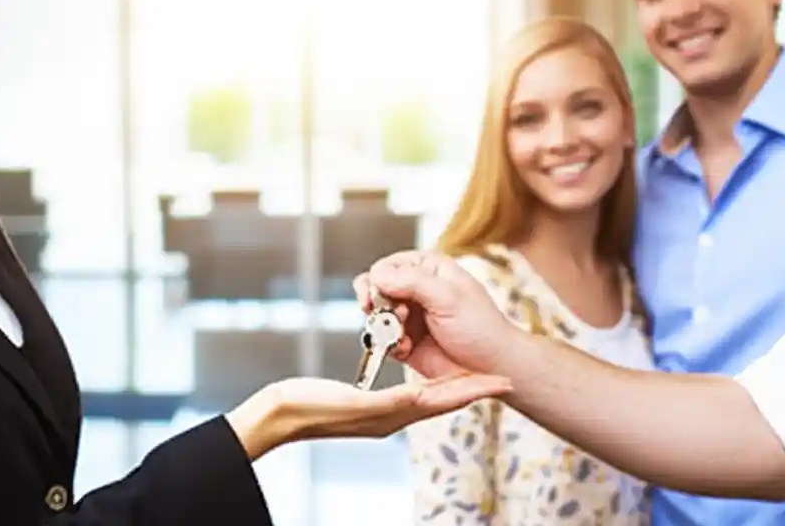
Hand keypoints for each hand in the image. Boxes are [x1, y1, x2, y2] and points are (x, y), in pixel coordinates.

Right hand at [227, 373, 510, 459]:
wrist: (280, 416)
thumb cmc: (312, 408)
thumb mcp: (356, 402)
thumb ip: (390, 401)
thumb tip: (420, 398)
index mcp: (394, 415)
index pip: (445, 401)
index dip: (476, 390)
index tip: (505, 382)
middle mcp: (392, 416)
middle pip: (442, 398)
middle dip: (469, 385)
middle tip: (497, 374)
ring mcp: (380, 411)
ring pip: (426, 393)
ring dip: (447, 380)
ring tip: (470, 370)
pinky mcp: (367, 401)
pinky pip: (404, 387)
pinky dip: (420, 376)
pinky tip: (422, 368)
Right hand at [354, 250, 517, 379]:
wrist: (493, 369)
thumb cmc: (482, 329)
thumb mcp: (448, 297)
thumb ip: (412, 282)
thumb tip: (377, 275)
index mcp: (428, 270)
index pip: (388, 265)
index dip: (377, 280)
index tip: (376, 297)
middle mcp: (416, 291)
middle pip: (376, 289)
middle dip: (376, 305)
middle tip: (382, 316)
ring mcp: (410, 317)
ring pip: (376, 317)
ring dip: (382, 327)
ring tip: (401, 335)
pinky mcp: (405, 342)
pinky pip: (382, 341)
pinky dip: (388, 345)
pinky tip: (405, 349)